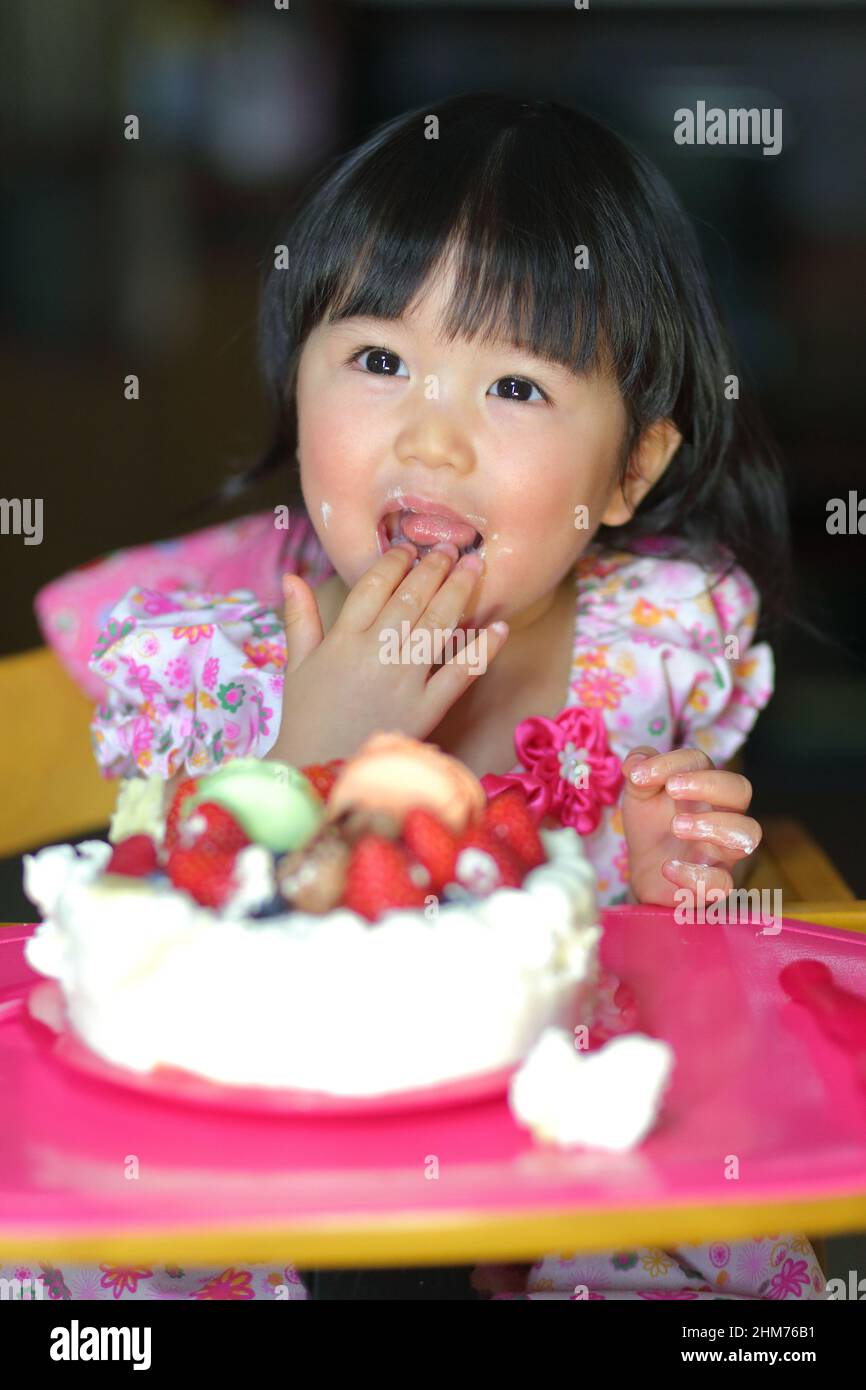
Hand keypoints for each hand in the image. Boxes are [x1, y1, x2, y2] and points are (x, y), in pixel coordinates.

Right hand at [266, 542, 508, 764]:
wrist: (319, 770)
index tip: (410, 547)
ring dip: (459, 593)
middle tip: (452, 547)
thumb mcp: (296, 667)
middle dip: (434, 569)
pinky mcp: (426, 710)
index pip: (372, 587)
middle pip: (410, 600)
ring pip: (436, 626)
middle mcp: (373, 655)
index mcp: (341, 641)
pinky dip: (481, 650)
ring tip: (475, 567)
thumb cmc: (307, 718)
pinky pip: (459, 674)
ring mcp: (403, 682)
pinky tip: (498, 628)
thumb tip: (291, 577)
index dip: (395, 562)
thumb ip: (299, 620)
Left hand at [620, 746, 761, 906]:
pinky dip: (695, 875)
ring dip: (715, 826)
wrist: (644, 872)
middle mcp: (722, 814)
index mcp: (704, 787)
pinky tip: (667, 867)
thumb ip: (638, 772)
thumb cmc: (651, 825)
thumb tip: (636, 764)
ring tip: (676, 826)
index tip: (639, 775)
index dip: (673, 763)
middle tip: (672, 790)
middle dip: (709, 784)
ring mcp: (723, 850)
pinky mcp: (714, 884)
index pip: (701, 761)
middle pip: (741, 789)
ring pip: (749, 834)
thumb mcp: (639, 794)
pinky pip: (723, 883)